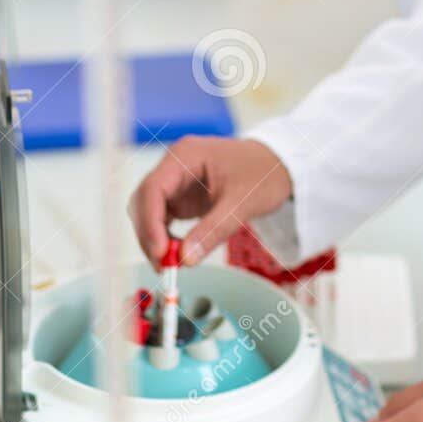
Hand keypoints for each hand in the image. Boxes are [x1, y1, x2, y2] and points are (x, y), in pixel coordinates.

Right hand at [129, 136, 290, 266]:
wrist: (277, 166)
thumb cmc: (263, 173)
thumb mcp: (243, 202)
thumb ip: (214, 229)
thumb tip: (186, 259)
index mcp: (186, 155)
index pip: (153, 188)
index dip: (150, 221)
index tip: (160, 252)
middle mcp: (174, 166)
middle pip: (144, 201)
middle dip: (149, 234)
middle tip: (164, 266)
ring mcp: (175, 181)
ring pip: (148, 212)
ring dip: (154, 239)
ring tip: (172, 264)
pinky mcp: (179, 196)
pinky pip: (161, 219)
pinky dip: (164, 238)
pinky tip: (178, 253)